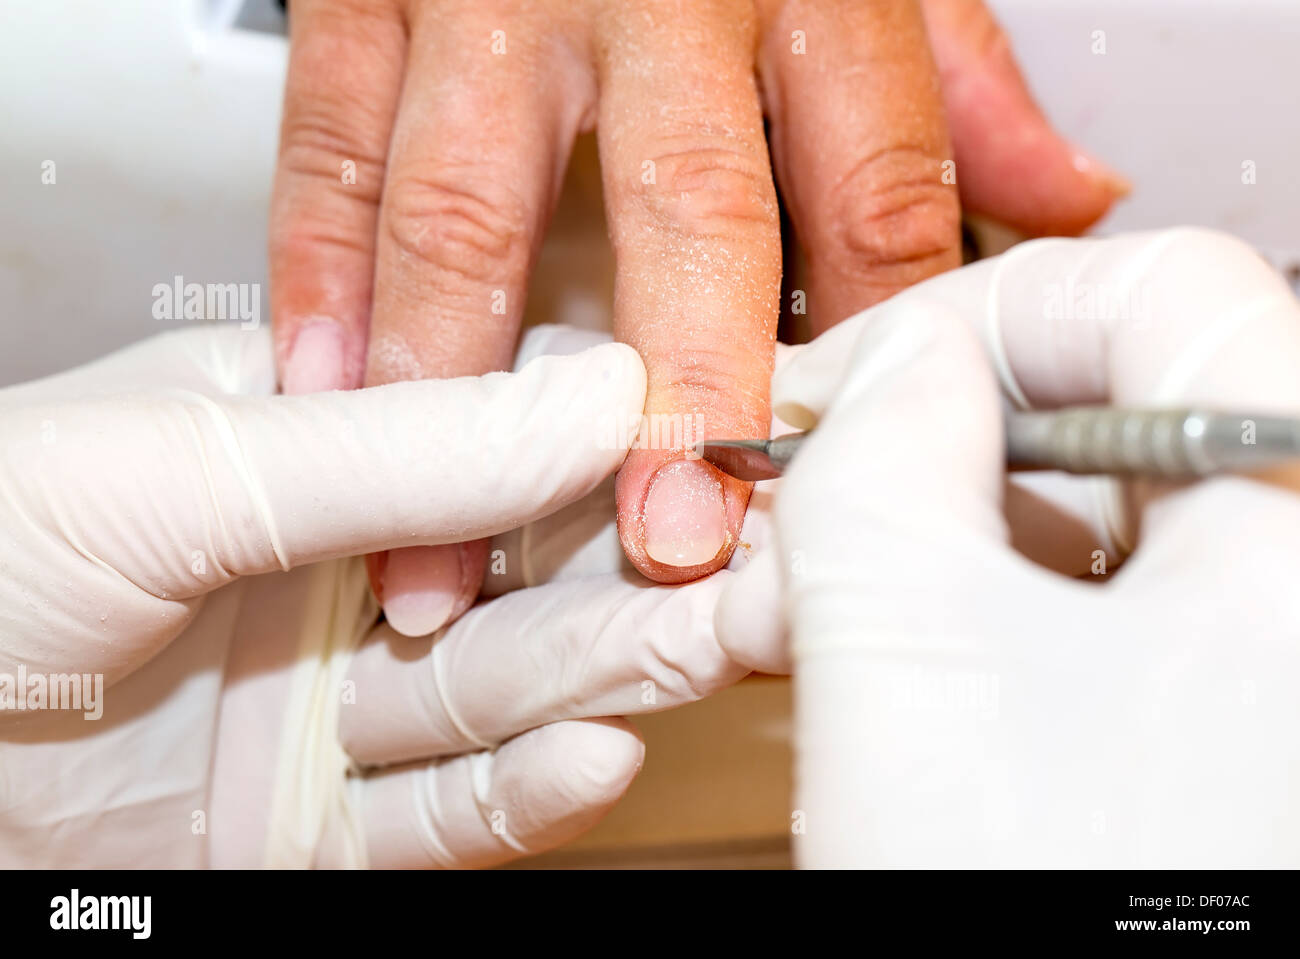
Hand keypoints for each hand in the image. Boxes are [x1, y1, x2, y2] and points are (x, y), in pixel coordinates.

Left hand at [1, 323, 754, 867]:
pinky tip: (599, 752)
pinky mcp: (312, 829)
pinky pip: (441, 812)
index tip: (731, 442)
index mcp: (305, 447)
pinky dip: (521, 791)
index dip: (618, 442)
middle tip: (774, 564)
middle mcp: (334, 572)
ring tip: (724, 645)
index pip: (499, 432)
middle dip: (650, 570)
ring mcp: (329, 707)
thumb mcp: (179, 474)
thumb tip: (593, 396)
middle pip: (523, 573)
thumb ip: (400, 450)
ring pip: (501, 693)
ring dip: (614, 674)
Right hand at [270, 0, 1125, 636]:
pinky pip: (332, 146)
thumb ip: (959, 81)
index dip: (869, 345)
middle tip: (667, 534)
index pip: (873, 187)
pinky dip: (321, 279)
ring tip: (444, 543)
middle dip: (671, 388)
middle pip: (684, 208)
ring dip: (454, 395)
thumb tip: (1061, 202)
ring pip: (467, 209)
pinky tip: (328, 393)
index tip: (840, 478)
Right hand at [718, 228, 1299, 865]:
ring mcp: (1286, 646)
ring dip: (948, 530)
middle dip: (941, 437)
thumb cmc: (1064, 914)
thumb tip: (888, 373)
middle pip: (1130, 400)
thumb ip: (879, 464)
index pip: (1156, 290)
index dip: (977, 315)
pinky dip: (991, 601)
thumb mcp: (916, 665)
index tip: (853, 377)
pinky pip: (1114, 599)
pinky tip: (904, 648)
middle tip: (821, 496)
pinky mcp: (1244, 712)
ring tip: (838, 595)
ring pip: (1108, 508)